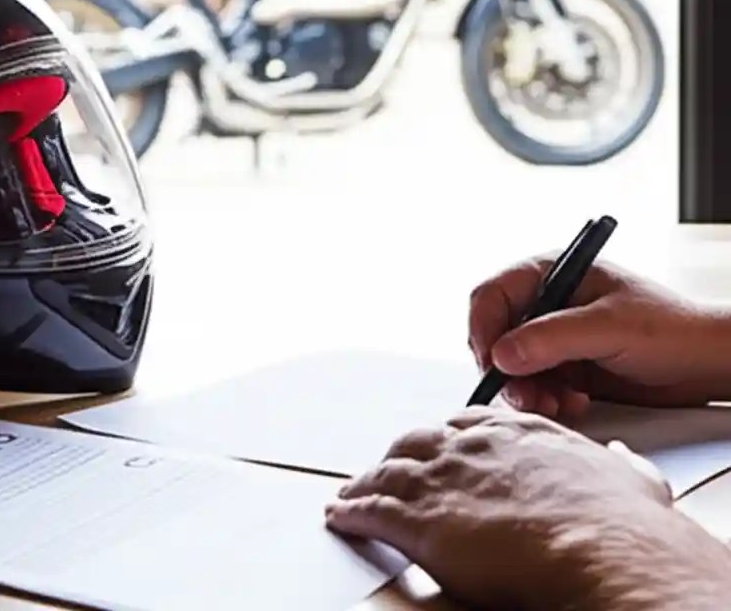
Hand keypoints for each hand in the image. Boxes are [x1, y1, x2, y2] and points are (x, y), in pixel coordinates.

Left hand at [325, 406, 730, 610]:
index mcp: (518, 433)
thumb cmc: (619, 524)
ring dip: (365, 484)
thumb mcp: (631, 480)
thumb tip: (620, 460)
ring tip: (351, 492)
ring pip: (386, 474)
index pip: (468, 423)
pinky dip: (350, 515)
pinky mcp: (417, 521)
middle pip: (417, 442)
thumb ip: (618, 465)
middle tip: (389, 469)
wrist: (601, 550)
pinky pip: (369, 511)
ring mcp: (440, 480)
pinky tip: (342, 518)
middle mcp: (471, 448)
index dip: (449, 437)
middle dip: (400, 457)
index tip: (442, 446)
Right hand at [468, 256, 730, 419]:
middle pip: (495, 335)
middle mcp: (547, 304)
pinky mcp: (564, 366)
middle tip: (527, 394)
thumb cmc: (671, 330)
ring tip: (556, 404)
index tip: (492, 363)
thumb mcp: (609, 328)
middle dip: (507, 370)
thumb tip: (501, 355)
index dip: (484, 329)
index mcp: (552, 274)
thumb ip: (552, 338)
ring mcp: (554, 336)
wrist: (707, 365)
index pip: (491, 295)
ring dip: (527, 390)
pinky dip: (545, 400)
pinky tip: (572, 405)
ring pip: (511, 366)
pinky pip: (533, 385)